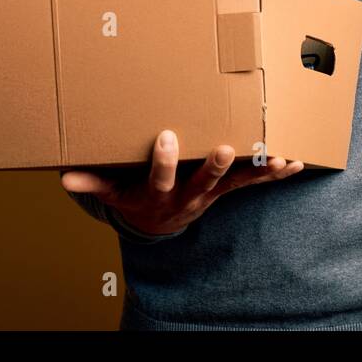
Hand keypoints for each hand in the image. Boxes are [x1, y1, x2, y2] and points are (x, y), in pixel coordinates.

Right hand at [59, 129, 304, 236]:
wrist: (157, 225)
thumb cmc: (134, 198)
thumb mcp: (112, 193)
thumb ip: (93, 183)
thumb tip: (65, 177)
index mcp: (158, 192)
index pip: (160, 176)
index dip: (164, 160)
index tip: (166, 136)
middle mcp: (188, 195)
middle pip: (204, 180)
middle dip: (214, 163)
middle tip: (225, 146)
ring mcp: (211, 194)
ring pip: (236, 182)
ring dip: (258, 171)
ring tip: (279, 158)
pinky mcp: (226, 190)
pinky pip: (253, 182)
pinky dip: (274, 174)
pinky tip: (296, 163)